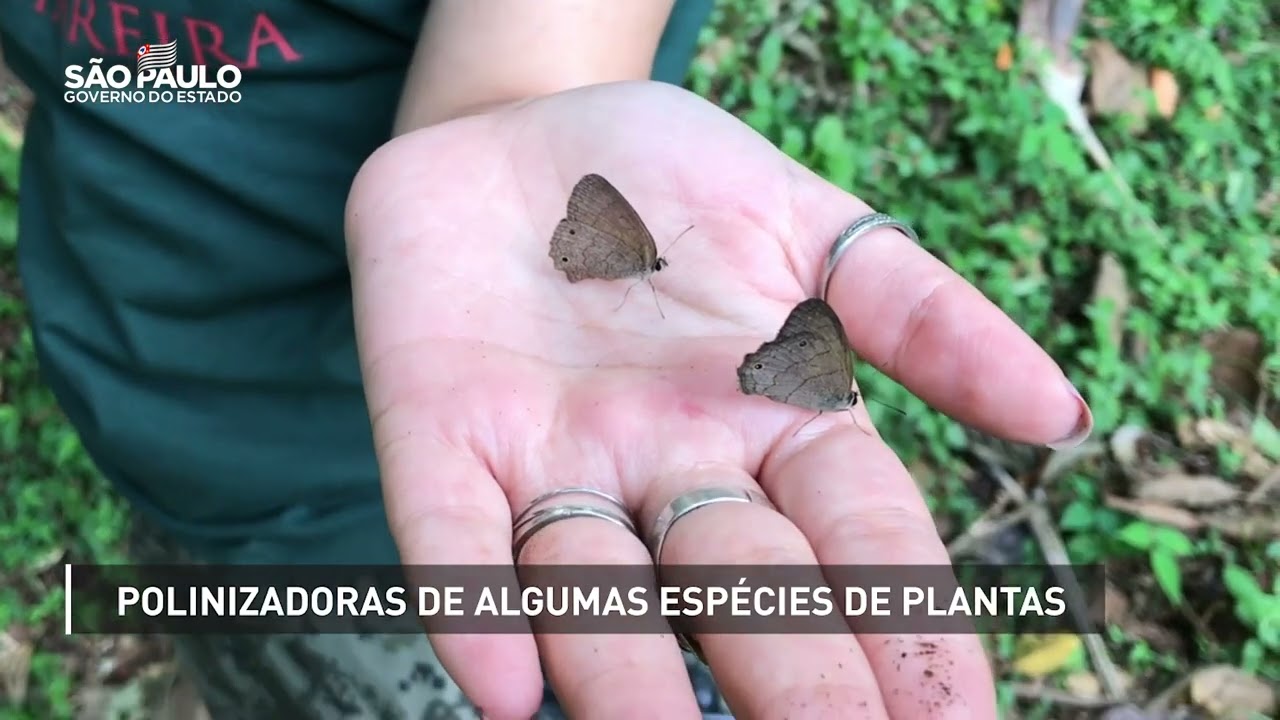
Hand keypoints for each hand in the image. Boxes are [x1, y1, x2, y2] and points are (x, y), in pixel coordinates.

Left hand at [345, 81, 1091, 718]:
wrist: (517, 128)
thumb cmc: (673, 183)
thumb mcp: (811, 226)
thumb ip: (923, 315)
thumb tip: (1061, 416)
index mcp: (774, 424)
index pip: (860, 545)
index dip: (909, 630)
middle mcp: (670, 469)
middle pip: (740, 588)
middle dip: (788, 674)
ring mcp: (553, 457)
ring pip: (596, 590)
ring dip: (624, 677)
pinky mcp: (440, 435)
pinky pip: (455, 533)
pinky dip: (474, 602)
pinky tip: (501, 687)